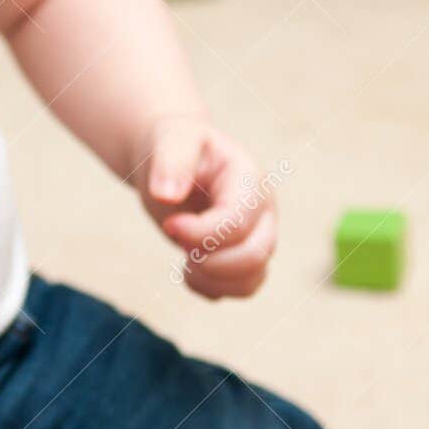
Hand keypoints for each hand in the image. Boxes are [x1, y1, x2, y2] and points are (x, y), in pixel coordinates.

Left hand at [136, 116, 278, 299]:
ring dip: (210, 279)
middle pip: (254, 255)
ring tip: (184, 257)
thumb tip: (166, 195)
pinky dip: (212, 288)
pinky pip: (242, 288)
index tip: (170, 226)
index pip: (237, 222)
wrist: (173, 157)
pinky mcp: (246, 255)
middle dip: (209, 260)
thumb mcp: (171, 139)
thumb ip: (171, 161)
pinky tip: (189, 268)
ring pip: (251, 279)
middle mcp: (262, 211)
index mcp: (249, 180)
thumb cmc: (174, 145)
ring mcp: (258, 235)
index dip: (202, 234)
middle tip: (177, 240)